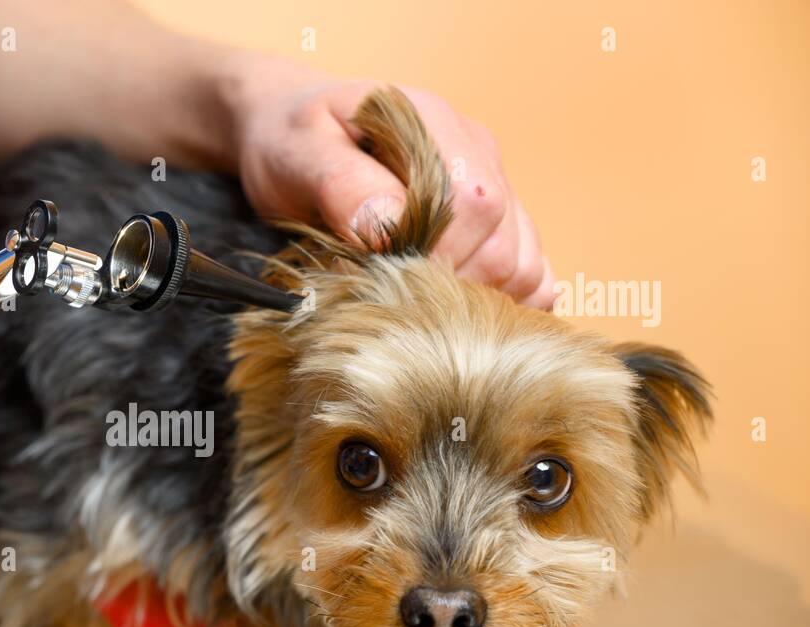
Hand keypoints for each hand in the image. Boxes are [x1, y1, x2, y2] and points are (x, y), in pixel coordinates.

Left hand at [232, 72, 554, 308]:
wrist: (286, 134)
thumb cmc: (289, 144)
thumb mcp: (297, 155)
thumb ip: (341, 184)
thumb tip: (390, 224)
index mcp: (431, 123)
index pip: (473, 203)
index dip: (439, 257)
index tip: (389, 284)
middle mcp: (473, 150)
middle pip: (503, 243)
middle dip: (452, 290)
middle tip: (393, 306)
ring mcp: (490, 185)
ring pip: (522, 265)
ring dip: (477, 303)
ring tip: (415, 310)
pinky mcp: (493, 221)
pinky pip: (529, 273)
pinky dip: (502, 304)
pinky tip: (454, 314)